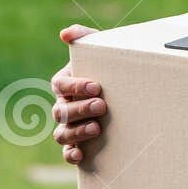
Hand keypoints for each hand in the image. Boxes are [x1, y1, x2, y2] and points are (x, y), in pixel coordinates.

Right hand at [51, 24, 104, 163]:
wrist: (127, 91)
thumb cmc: (109, 68)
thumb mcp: (99, 49)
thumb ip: (83, 37)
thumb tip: (66, 34)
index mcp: (65, 84)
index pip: (60, 85)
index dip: (75, 86)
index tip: (96, 86)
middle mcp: (63, 106)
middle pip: (61, 111)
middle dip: (80, 109)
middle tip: (102, 105)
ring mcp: (69, 126)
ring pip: (61, 133)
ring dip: (77, 131)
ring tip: (97, 128)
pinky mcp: (78, 144)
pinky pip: (67, 152)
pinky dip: (70, 154)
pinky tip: (81, 154)